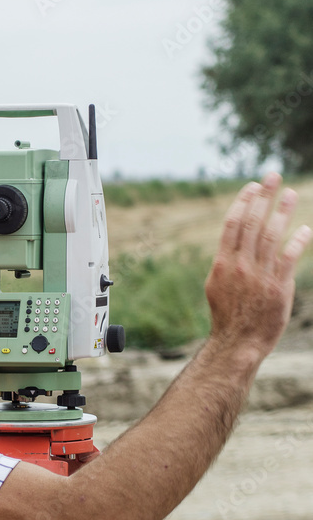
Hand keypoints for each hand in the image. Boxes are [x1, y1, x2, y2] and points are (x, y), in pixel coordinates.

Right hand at [205, 173, 310, 359]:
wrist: (238, 342)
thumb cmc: (228, 316)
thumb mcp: (216, 286)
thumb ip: (225, 263)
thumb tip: (230, 245)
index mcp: (223, 263)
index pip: (233, 224)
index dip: (243, 202)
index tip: (253, 186)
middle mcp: (240, 265)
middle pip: (252, 223)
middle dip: (263, 196)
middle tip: (273, 176)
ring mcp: (259, 276)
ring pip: (272, 235)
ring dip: (282, 211)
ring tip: (291, 194)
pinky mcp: (278, 287)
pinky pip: (289, 257)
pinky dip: (297, 241)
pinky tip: (305, 229)